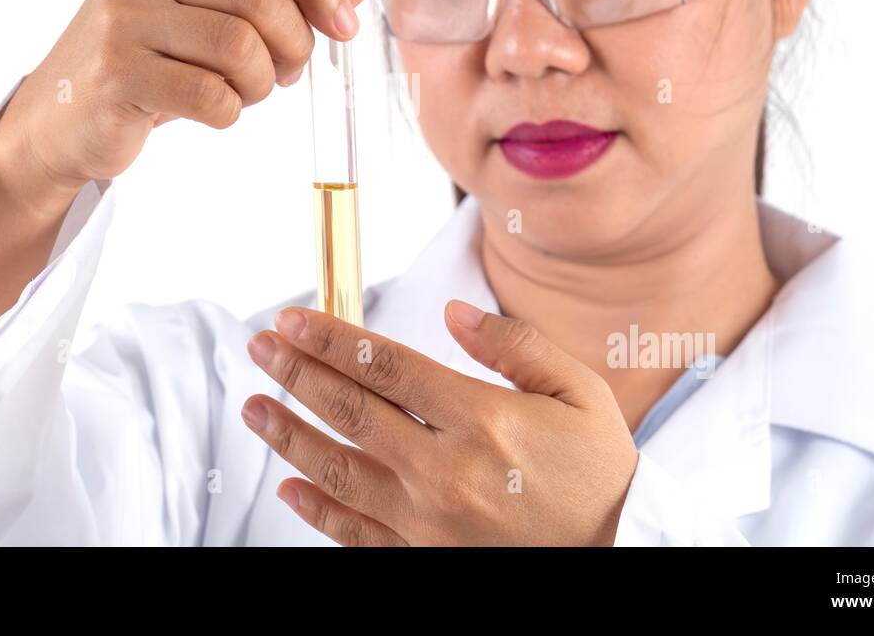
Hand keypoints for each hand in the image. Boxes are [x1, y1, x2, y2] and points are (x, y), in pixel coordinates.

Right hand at [0, 0, 371, 216]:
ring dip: (261, 83)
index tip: (345, 27)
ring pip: (240, 47)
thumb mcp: (213, 12)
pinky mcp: (116, 73)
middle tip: (288, 72)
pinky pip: (211, 95)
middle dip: (294, 43)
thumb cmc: (151, 58)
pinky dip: (230, 113)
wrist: (61, 116)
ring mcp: (122, 17)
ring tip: (244, 91)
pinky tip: (212, 111)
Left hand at [241, 299, 640, 545]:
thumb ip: (517, 347)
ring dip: (288, 434)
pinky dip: (316, 509)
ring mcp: (430, 522)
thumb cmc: (600, 473)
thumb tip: (454, 314)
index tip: (293, 318)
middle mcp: (447, 470)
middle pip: (351, 411)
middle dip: (298, 373)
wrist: (620, 556)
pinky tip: (289, 485)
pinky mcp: (425, 559)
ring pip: (339, 470)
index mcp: (485, 420)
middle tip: (260, 346)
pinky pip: (355, 534)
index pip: (386, 366)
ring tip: (253, 405)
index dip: (332, 337)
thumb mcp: (581, 394)